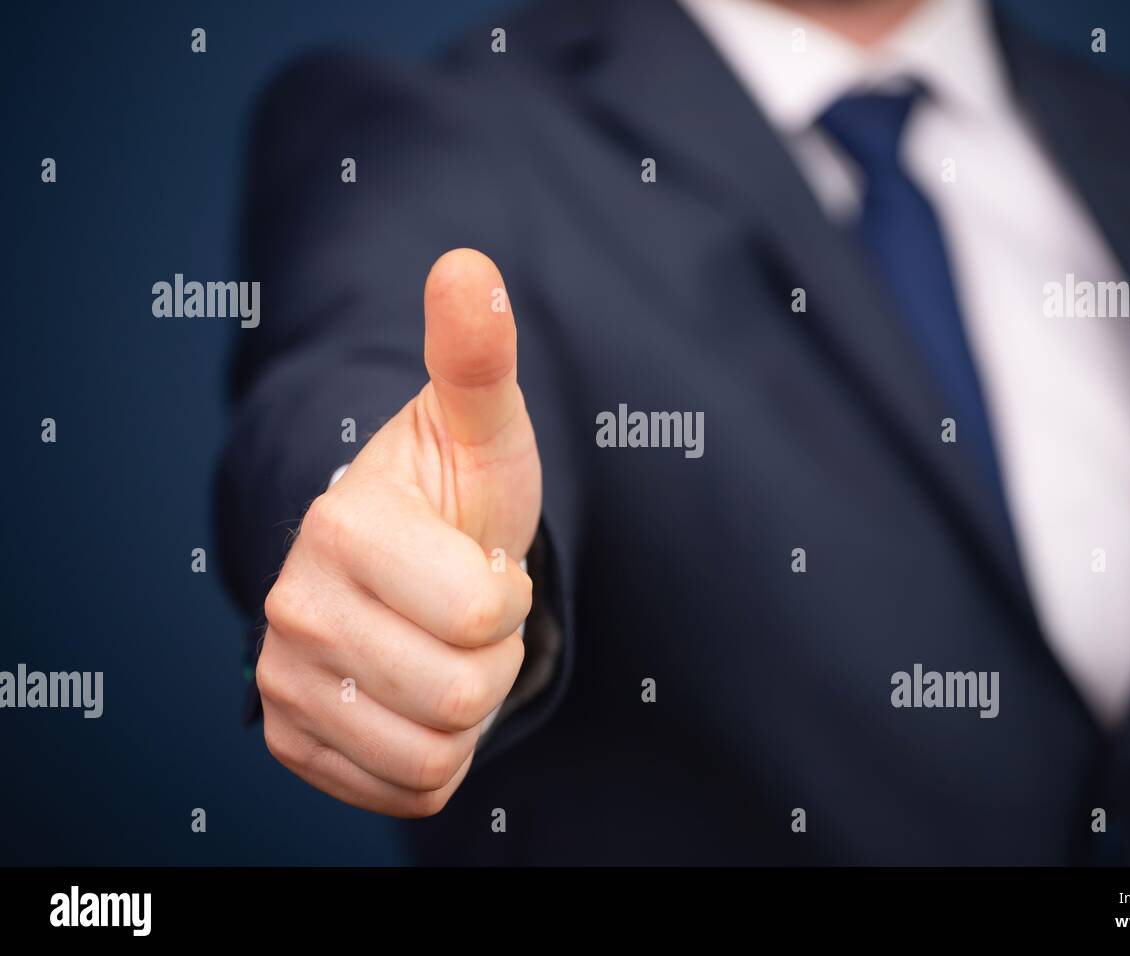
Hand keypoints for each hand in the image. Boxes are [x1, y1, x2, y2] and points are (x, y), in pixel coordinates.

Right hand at [256, 249, 542, 816]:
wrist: (409, 559)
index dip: (507, 595)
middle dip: (490, 656)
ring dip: (466, 710)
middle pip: (457, 695)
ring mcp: (283, 680)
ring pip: (430, 753)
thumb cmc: (458, 494)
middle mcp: (292, 608)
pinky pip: (403, 791)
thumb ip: (476, 357)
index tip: (483, 563)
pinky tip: (420, 697)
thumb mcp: (482, 428)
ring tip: (445, 650)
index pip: (478, 614)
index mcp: (341, 526)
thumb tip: (468, 267)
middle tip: (466, 614)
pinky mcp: (292, 739)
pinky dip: (436, 756)